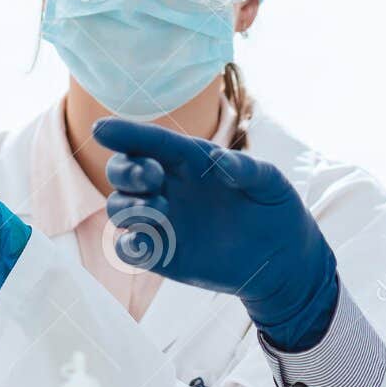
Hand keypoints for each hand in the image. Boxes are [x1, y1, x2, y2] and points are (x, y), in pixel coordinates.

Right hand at [93, 118, 338, 350]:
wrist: (284, 257)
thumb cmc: (275, 208)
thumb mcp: (270, 182)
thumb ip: (247, 169)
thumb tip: (219, 161)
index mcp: (190, 160)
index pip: (150, 142)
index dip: (125, 133)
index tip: (101, 129)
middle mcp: (169, 187)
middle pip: (123, 171)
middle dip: (126, 169)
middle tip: (151, 176)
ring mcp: (164, 222)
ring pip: (119, 208)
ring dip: (128, 206)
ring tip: (161, 209)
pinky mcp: (164, 255)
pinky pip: (129, 249)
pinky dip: (128, 244)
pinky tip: (145, 242)